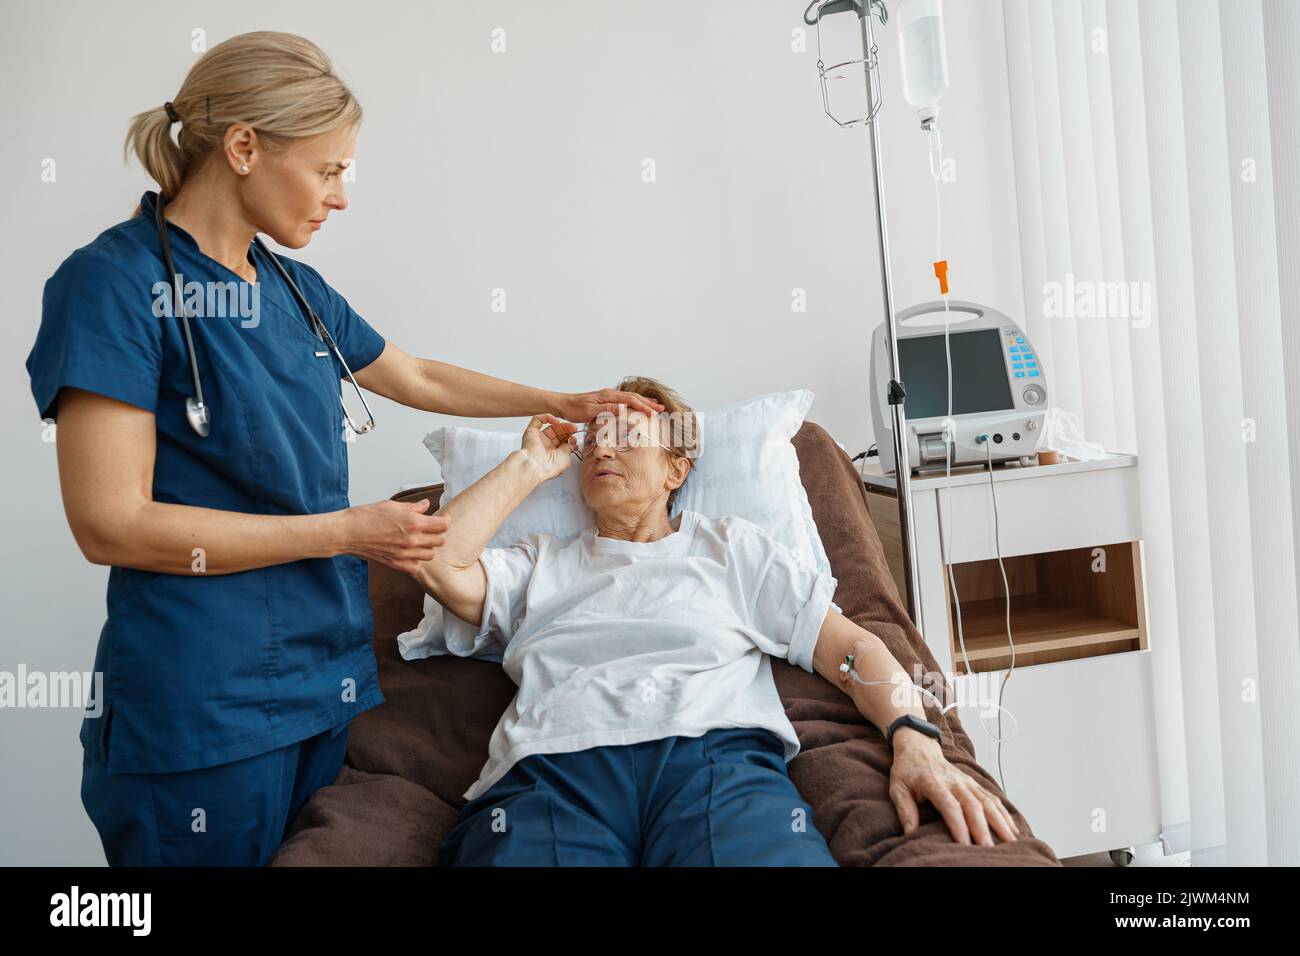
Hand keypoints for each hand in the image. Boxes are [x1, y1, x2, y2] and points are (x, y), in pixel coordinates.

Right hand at [339, 498, 450, 573]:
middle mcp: (411, 540)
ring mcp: (404, 554)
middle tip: (431, 529)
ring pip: (430, 555)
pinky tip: (410, 552)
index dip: (445, 521)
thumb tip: (426, 505)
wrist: (347, 533)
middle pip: (440, 541)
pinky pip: (416, 566)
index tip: (442, 519)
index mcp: (412, 522)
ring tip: (420, 540)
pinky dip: (417, 560)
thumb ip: (413, 507)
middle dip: (438, 533)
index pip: (443, 525)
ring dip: (428, 547)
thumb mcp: (391, 505)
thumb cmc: (365, 516)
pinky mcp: (396, 564)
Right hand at [520, 414, 578, 481]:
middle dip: (567, 429)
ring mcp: (537, 438)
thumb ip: (569, 447)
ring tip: (569, 426)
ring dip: (560, 424)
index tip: (575, 436)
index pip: (562, 441)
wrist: (536, 466)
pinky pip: (537, 420)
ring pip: (550, 425)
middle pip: (558, 432)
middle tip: (574, 428)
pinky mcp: (530, 431)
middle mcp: (545, 446)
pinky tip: (556, 421)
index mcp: (553, 454)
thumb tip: (572, 440)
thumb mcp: (566, 458)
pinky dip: (547, 417)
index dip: (570, 437)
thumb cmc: (549, 467)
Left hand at [553, 388, 664, 423]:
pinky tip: (638, 406)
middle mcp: (610, 394)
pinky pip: (625, 401)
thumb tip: (623, 408)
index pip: (630, 401)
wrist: (563, 404)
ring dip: (644, 402)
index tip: (654, 413)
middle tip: (661, 408)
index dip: (643, 407)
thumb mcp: (590, 411)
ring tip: (655, 406)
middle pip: (634, 397)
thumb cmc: (574, 409)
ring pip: (630, 398)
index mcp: (608, 395)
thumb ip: (607, 409)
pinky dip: (635, 403)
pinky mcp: (606, 400)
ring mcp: (609, 396)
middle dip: (648, 403)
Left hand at [888, 733, 1020, 846]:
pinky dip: (1003, 813)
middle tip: (988, 849)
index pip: (949, 805)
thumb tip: (910, 831)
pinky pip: (992, 798)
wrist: (919, 747)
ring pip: (987, 801)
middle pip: (972, 805)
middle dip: (982, 828)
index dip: (958, 825)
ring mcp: (967, 781)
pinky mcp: (974, 783)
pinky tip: (1012, 828)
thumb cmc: (908, 770)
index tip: (964, 844)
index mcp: (934, 782)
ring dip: (999, 821)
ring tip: (1009, 841)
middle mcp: (954, 781)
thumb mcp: (897, 787)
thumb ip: (904, 808)